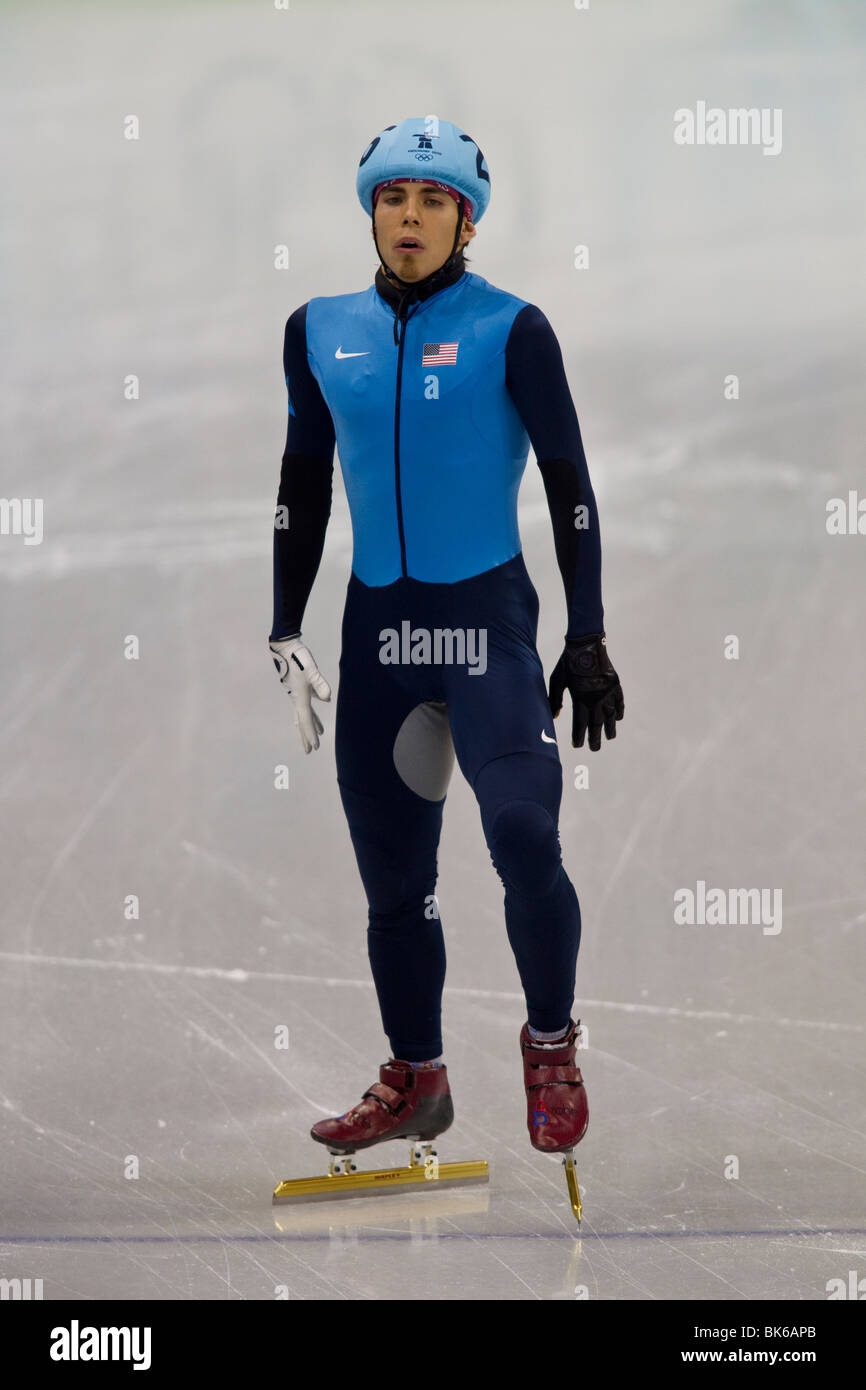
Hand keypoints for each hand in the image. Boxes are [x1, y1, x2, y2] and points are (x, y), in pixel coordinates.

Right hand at [269, 634, 331, 753]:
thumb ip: (319, 683)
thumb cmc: (298, 657)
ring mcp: (297, 693)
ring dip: (311, 724)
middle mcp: (297, 698)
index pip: (306, 720)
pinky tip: (322, 703)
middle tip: (310, 751)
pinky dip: (313, 708)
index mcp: (300, 697)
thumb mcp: (311, 670)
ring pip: (304, 713)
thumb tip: (328, 699)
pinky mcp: (299, 686)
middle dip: (307, 736)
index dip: (310, 734)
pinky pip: (306, 702)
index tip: (315, 747)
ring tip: (319, 734)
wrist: (285, 646)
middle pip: (302, 722)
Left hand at [548, 633, 623, 751]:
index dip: (579, 736)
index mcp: (580, 698)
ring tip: (609, 737)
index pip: (580, 723)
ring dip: (610, 728)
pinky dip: (619, 711)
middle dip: (595, 738)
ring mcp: (607, 691)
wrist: (586, 644)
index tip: (577, 745)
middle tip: (594, 749)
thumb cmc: (567, 662)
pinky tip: (618, 718)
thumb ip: (555, 699)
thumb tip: (555, 716)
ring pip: (610, 715)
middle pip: (596, 723)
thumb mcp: (557, 680)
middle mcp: (596, 698)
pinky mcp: (615, 683)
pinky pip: (620, 702)